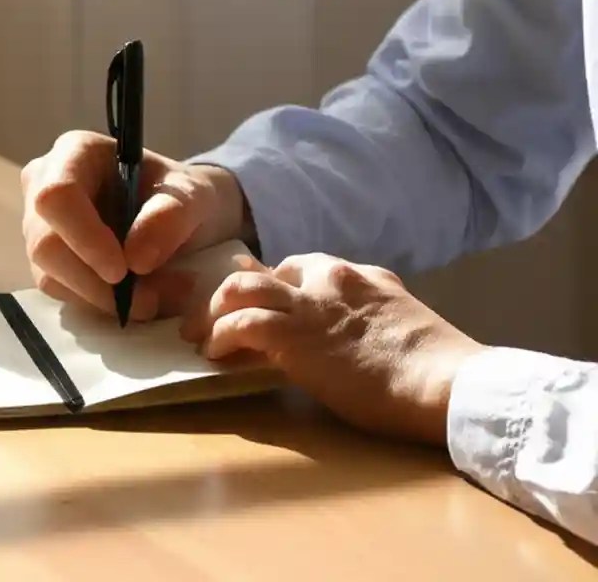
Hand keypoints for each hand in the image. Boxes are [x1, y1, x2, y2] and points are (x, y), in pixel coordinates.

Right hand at [20, 130, 251, 321]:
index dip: (83, 237)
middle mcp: (44, 186)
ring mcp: (40, 226)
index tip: (121, 271)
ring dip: (103, 298)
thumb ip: (170, 218)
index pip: (57, 196)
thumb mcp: (194, 197)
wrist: (181, 217)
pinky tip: (137, 298)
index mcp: (75, 153)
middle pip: (45, 242)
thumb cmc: (182, 195)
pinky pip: (61, 292)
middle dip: (95, 280)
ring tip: (156, 297)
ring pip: (50, 274)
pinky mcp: (47, 261)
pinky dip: (101, 304)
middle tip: (149, 298)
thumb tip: (135, 259)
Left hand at [181, 253, 485, 444]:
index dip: (270, 286)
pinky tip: (215, 353)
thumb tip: (335, 341)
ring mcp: (311, 304)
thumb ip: (362, 323)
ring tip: (201, 334)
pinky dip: (220, 337)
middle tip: (212, 320)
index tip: (253, 306)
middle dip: (231, 295)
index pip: (298, 267)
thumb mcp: (395, 330)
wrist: (449, 382)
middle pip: (263, 271)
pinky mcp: (295, 334)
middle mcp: (331, 279)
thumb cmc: (435, 372)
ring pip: (240, 286)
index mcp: (360, 277)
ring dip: (213, 311)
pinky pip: (239, 324)